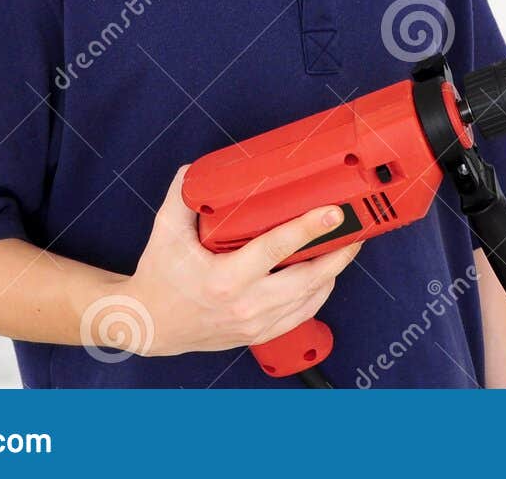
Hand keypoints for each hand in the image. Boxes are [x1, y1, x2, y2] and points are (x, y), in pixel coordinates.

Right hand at [114, 165, 362, 356]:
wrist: (149, 325)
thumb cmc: (160, 279)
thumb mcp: (165, 233)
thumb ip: (182, 197)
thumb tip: (196, 170)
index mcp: (225, 279)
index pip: (276, 249)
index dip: (309, 228)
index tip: (333, 211)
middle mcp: (246, 305)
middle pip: (308, 278)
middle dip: (338, 252)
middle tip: (356, 228)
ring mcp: (255, 324)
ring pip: (310, 298)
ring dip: (334, 271)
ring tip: (348, 246)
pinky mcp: (259, 334)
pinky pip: (302, 315)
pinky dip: (320, 294)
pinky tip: (327, 275)